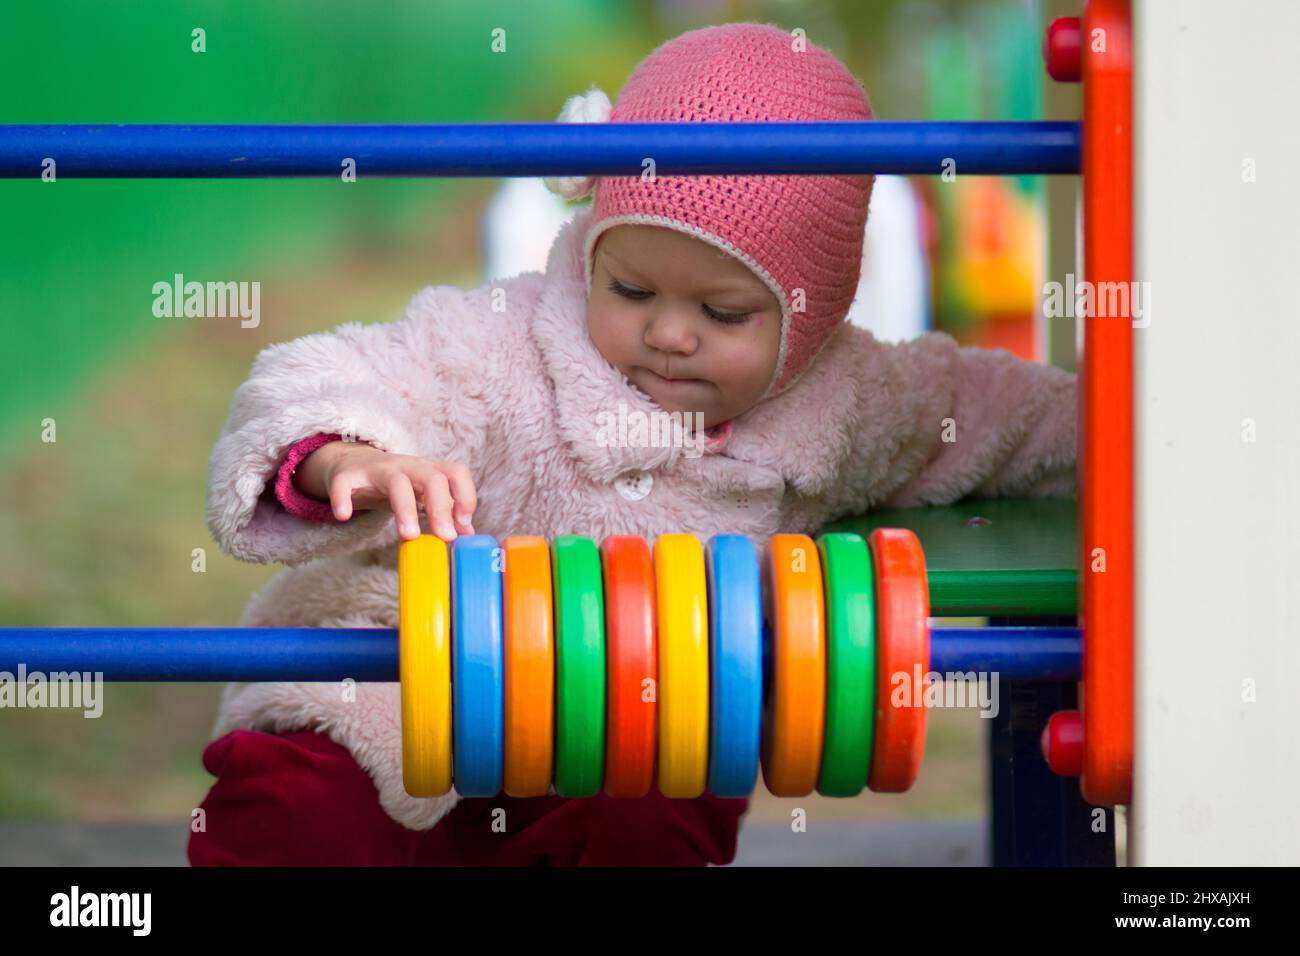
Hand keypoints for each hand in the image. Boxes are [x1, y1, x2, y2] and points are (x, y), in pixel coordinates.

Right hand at [312, 441, 476, 541]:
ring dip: (405, 509)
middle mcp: (407, 466)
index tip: (464, 524)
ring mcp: (377, 469)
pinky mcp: (348, 475)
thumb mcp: (420, 495)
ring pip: (396, 482)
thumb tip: (467, 534)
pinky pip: (345, 483)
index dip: (465, 496)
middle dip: (440, 507)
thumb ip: (443, 512)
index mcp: (428, 471)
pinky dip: (344, 498)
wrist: (352, 463)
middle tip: (444, 537)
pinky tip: (344, 516)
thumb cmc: (395, 484)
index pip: (456, 472)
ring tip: (409, 536)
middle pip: (431, 478)